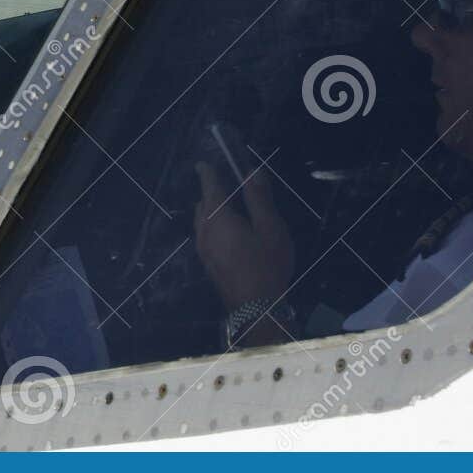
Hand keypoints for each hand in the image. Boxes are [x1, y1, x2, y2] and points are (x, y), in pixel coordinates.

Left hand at [193, 162, 294, 311]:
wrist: (256, 308)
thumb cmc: (266, 264)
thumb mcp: (270, 227)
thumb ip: (259, 198)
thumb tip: (251, 171)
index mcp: (218, 217)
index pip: (210, 187)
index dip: (207, 173)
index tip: (203, 164)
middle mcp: (204, 230)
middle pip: (204, 204)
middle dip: (212, 193)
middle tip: (226, 185)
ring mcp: (203, 249)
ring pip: (202, 221)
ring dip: (212, 211)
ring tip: (229, 208)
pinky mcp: (208, 263)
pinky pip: (206, 235)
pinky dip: (213, 226)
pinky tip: (229, 234)